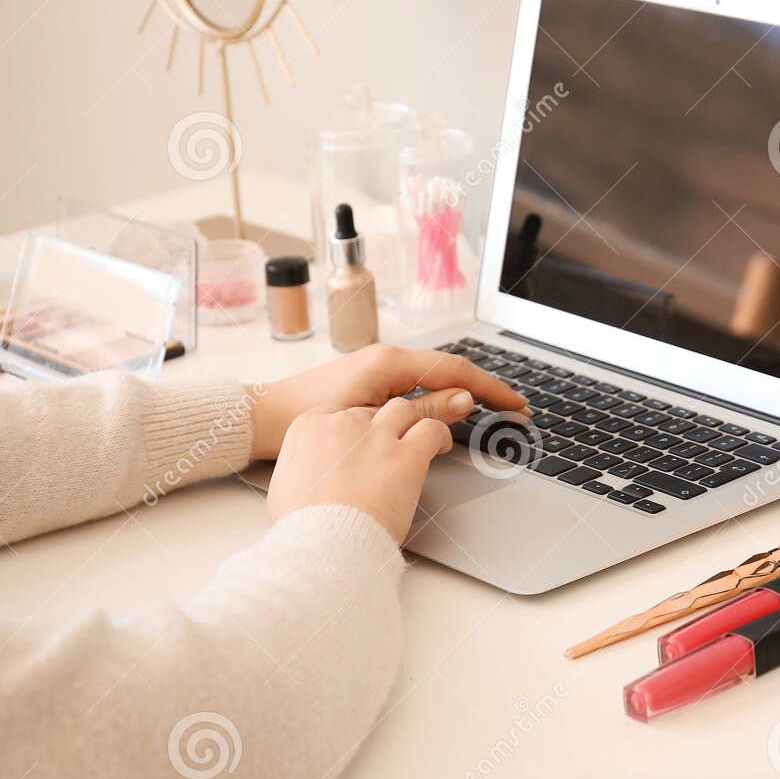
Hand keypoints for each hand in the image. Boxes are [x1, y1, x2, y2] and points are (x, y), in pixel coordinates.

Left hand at [246, 344, 527, 459]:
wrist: (263, 419)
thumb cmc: (305, 414)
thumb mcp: (370, 415)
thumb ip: (419, 408)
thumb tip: (463, 401)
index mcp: (389, 361)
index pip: (454, 370)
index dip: (489, 388)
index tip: (516, 404)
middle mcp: (387, 360)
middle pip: (449, 372)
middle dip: (484, 390)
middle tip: (514, 410)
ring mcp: (379, 372)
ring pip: (434, 381)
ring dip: (464, 396)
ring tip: (492, 413)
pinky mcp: (371, 387)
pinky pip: (418, 389)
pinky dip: (441, 400)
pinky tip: (451, 415)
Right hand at [265, 400, 453, 541]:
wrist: (323, 544)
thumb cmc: (304, 525)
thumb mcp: (287, 486)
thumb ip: (305, 467)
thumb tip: (312, 475)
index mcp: (310, 427)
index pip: (339, 413)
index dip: (354, 430)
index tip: (360, 444)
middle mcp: (344, 423)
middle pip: (371, 412)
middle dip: (381, 428)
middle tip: (387, 449)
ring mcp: (377, 436)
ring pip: (402, 410)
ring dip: (412, 423)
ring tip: (418, 438)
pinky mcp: (407, 454)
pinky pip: (431, 429)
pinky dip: (439, 435)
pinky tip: (438, 445)